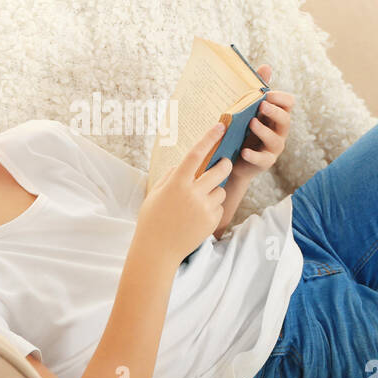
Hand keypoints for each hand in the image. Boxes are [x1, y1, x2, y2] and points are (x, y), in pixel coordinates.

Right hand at [136, 121, 233, 263]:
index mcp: (176, 183)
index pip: (196, 154)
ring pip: (221, 190)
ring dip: (215, 190)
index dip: (209, 138)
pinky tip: (198, 217)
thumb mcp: (156, 193)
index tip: (221, 126)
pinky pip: (219, 206)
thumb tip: (183, 165)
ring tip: (199, 201)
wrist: (158, 250)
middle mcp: (192, 193)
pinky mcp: (211, 221)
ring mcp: (203, 208)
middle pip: (219, 170)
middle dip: (224, 164)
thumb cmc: (153, 219)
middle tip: (223, 164)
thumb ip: (170, 176)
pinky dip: (212, 207)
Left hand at [230, 64, 293, 184]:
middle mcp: (279, 131)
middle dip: (274, 111)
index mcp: (276, 115)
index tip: (267, 94)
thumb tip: (266, 66)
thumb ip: (257, 90)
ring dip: (264, 130)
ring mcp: (273, 148)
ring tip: (251, 123)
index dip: (281, 98)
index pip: (288, 103)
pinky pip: (262, 159)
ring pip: (275, 139)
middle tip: (262, 105)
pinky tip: (244, 151)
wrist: (232, 159)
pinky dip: (253, 155)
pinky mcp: (264, 162)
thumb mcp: (247, 109)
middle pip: (285, 119)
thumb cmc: (242, 129)